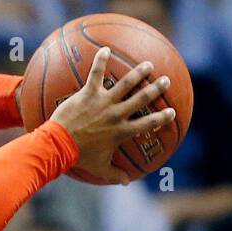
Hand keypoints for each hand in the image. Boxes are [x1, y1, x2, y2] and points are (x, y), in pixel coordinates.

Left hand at [50, 47, 174, 184]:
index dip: (162, 118)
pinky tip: (105, 49)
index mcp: (121, 131)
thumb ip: (115, 174)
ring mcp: (103, 102)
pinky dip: (100, 60)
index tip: (172, 112)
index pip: (147, 124)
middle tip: (165, 80)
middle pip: (142, 98)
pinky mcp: (88, 93)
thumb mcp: (100, 167)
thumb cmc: (80, 156)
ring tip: (147, 64)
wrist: (59, 145)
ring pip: (125, 83)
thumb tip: (127, 182)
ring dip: (138, 73)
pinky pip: (96, 73)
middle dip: (156, 88)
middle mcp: (116, 114)